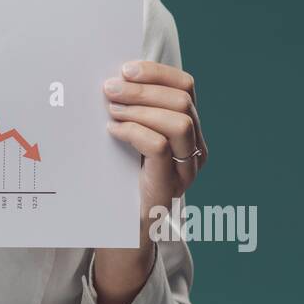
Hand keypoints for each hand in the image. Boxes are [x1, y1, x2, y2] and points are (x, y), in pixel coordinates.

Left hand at [93, 59, 210, 303]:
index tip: (126, 69)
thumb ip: (131, 111)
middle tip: (109, 90)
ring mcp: (186, 170)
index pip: (186, 86)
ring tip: (111, 111)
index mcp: (189, 131)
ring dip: (139, 108)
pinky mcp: (168, 186)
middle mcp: (195, 149)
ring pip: (179, 120)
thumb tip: (112, 77)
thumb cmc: (121, 180)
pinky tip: (112, 132)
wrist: (121, 235)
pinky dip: (133, 132)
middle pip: (183, 99)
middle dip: (143, 89)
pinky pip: (159, 147)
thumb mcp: (129, 137)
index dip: (157, 72)